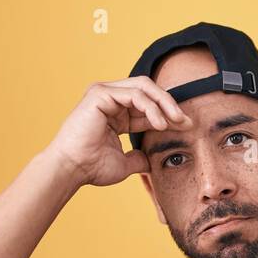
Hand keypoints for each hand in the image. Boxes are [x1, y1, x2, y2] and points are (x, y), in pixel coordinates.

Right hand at [45, 76, 192, 188]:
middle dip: (170, 104)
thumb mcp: (123, 163)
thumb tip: (150, 162)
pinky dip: (151, 107)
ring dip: (164, 104)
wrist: (71, 170)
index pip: (147, 105)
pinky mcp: (100, 93)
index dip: (168, 114)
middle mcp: (109, 98)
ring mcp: (104, 93)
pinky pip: (135, 94)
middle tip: (185, 121)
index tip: (186, 126)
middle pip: (148, 90)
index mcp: (115, 112)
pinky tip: (159, 123)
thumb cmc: (91, 167)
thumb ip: (138, 158)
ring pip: (144, 87)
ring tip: (175, 121)